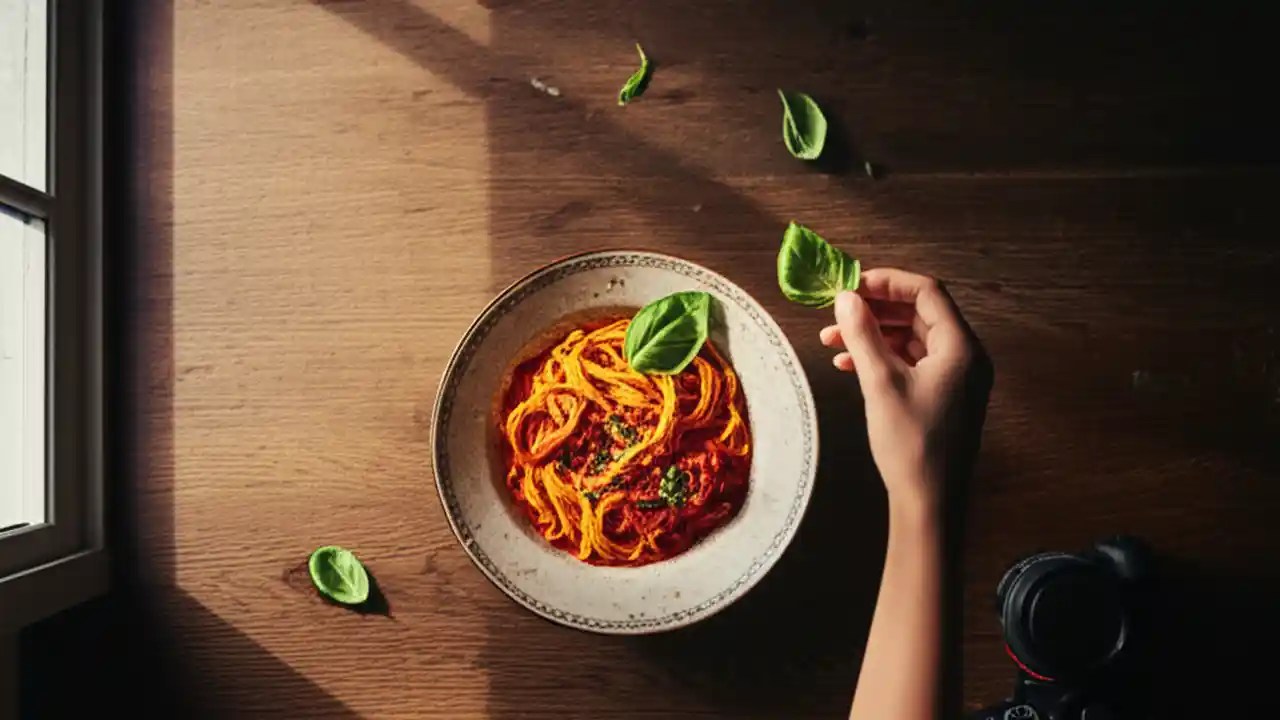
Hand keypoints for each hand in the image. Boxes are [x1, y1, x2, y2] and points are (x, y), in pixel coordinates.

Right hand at [819, 269, 990, 505]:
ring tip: (831, 339)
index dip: (887, 283)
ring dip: (874, 334)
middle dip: (875, 310)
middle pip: (919, 313)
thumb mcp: (880, 384)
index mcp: (961, 347)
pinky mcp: (944, 396)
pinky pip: (913, 362)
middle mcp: (965, 356)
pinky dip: (883, 357)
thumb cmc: (910, 443)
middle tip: (837, 312)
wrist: (931, 502)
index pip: (927, 293)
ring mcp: (956, 377)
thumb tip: (846, 297)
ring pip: (912, 338)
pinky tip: (848, 364)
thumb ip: (863, 335)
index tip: (850, 286)